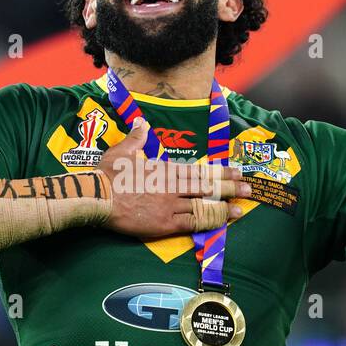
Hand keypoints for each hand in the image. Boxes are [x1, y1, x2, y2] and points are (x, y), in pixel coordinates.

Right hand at [97, 117, 249, 239]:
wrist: (97, 197)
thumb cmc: (107, 175)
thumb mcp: (122, 150)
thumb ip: (136, 137)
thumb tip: (141, 122)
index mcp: (164, 169)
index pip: (199, 170)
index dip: (219, 171)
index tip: (235, 171)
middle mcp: (172, 185)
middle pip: (206, 186)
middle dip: (229, 187)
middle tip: (248, 188)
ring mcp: (170, 204)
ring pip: (203, 205)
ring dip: (224, 206)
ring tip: (241, 207)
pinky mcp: (165, 223)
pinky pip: (193, 222)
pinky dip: (209, 221)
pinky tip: (222, 222)